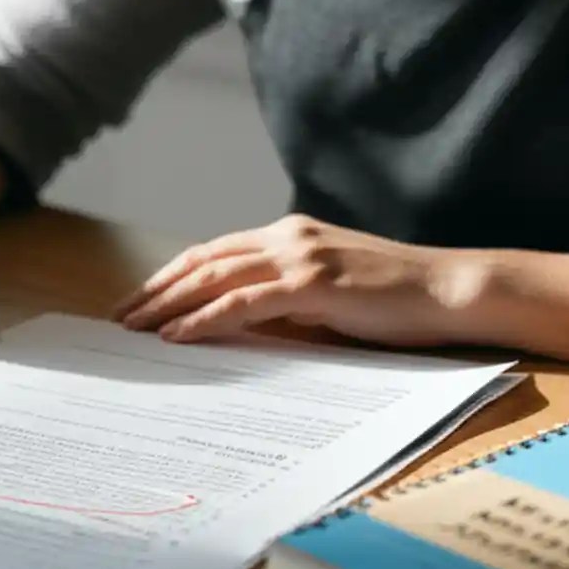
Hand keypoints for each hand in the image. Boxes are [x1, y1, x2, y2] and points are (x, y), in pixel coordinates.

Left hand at [114, 215, 480, 345]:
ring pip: (214, 277)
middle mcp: (286, 236)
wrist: (449, 290)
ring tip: (134, 328)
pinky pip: (244, 301)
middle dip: (156, 289)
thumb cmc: (393, 300)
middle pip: (202, 260)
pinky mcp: (313, 282)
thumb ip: (284, 302)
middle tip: (119, 317)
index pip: (214, 253)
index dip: (171, 276)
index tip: (140, 300)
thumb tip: (240, 327)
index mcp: (288, 235)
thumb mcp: (328, 295)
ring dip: (168, 304)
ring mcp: (299, 255)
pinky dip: (205, 317)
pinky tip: (177, 334)